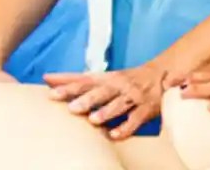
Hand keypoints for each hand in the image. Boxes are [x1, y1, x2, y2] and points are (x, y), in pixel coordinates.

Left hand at [44, 63, 165, 139]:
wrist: (163, 75)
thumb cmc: (124, 79)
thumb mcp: (101, 76)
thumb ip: (75, 79)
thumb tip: (47, 78)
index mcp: (106, 78)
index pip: (84, 81)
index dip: (68, 86)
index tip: (52, 93)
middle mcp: (118, 86)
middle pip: (101, 92)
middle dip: (87, 100)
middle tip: (71, 108)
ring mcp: (132, 97)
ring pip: (119, 105)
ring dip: (106, 112)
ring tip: (93, 120)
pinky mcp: (145, 110)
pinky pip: (135, 120)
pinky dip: (126, 127)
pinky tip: (114, 135)